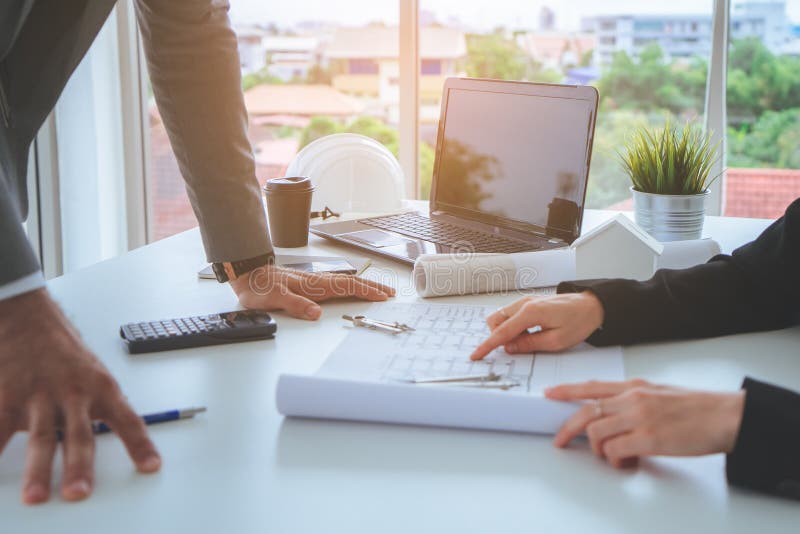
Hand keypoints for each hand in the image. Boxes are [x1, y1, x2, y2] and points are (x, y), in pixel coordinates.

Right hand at [0, 290, 160, 504]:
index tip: (151, 466)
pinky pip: (0, 429)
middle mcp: (73, 393)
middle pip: (79, 435)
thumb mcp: (93, 376)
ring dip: (38, 470)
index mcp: (102, 388)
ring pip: (41, 437)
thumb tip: (114, 444)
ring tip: (35, 496)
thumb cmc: (65, 353)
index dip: (140, 444)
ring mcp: (39, 397)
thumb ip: (98, 409)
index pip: (128, 419)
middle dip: (80, 466)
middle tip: (79, 493)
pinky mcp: (7, 397)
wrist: (28, 319)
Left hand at [230, 264, 395, 319]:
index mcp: (314, 285)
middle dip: (372, 287)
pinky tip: (353, 289)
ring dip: (364, 286)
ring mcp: (314, 283)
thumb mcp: (275, 298)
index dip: (366, 291)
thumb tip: (317, 313)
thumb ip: (296, 305)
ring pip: (345, 284)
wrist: (247, 274)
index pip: (346, 287)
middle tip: (390, 293)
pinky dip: (350, 287)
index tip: (382, 296)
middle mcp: (318, 282)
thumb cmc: (260, 287)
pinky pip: (337, 285)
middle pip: (351, 284)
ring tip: (379, 291)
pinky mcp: (309, 285)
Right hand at [470, 292, 603, 359]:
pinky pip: (511, 315)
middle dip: (499, 337)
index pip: (501, 332)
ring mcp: (526, 301)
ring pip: (502, 317)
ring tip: (528, 340)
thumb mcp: (556, 341)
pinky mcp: (529, 302)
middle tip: (518, 347)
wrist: (592, 306)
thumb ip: (529, 344)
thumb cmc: (578, 321)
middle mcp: (524, 303)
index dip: (487, 345)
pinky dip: (514, 326)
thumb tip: (509, 348)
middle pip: (496, 322)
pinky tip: (530, 333)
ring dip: (507, 332)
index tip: (476, 354)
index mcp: (530, 312)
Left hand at [545, 380, 745, 466]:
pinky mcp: (649, 438)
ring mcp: (640, 417)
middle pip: (586, 412)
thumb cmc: (698, 407)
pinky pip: (615, 450)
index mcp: (635, 386)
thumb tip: (615, 415)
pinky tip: (626, 462)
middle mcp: (633, 398)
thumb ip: (635, 400)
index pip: (592, 386)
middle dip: (568, 429)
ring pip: (596, 433)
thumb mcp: (660, 393)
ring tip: (614, 456)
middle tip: (561, 441)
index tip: (550, 393)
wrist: (726, 415)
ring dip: (599, 450)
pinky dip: (615, 460)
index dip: (567, 390)